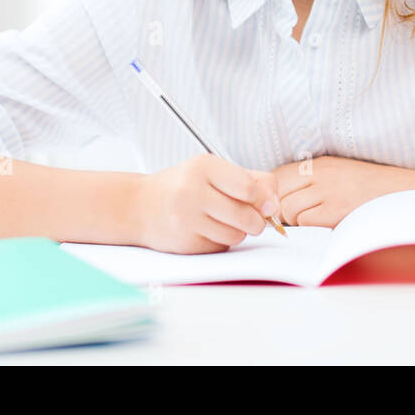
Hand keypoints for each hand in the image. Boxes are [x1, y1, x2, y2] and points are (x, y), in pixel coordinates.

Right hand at [135, 154, 279, 253]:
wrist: (141, 206)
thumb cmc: (183, 186)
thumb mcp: (214, 171)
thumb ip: (250, 180)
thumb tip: (274, 205)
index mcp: (203, 166)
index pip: (249, 188)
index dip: (265, 200)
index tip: (268, 204)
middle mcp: (192, 191)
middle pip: (246, 216)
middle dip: (257, 221)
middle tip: (252, 218)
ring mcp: (186, 219)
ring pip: (236, 236)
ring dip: (238, 232)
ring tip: (225, 221)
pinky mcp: (185, 243)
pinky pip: (221, 248)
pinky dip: (221, 241)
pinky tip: (207, 230)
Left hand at [269, 155, 414, 228]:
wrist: (404, 194)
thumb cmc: (370, 189)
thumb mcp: (338, 174)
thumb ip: (311, 181)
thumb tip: (279, 201)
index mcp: (319, 163)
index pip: (278, 175)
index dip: (272, 194)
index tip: (277, 207)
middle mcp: (321, 173)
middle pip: (278, 191)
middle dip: (278, 210)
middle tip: (288, 222)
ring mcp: (329, 190)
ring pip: (289, 208)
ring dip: (293, 222)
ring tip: (309, 225)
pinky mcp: (338, 209)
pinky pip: (305, 221)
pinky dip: (307, 229)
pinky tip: (322, 229)